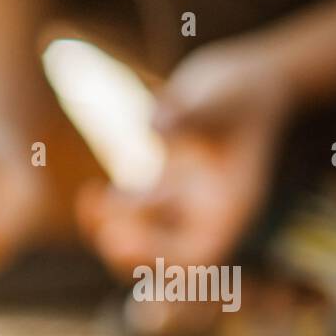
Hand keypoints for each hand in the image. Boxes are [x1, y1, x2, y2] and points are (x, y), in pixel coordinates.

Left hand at [79, 42, 288, 277]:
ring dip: (110, 232)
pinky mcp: (158, 191)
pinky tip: (90, 195)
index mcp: (230, 206)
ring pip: (140, 241)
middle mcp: (206, 214)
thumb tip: (153, 127)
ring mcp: (181, 206)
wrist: (245, 78)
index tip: (124, 241)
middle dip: (132, 250)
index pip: (199, 254)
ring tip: (92, 201)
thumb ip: (190, 116)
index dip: (160, 257)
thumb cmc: (243, 88)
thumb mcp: (224, 98)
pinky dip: (105, 213)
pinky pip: (127, 217)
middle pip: (165, 257)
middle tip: (106, 228)